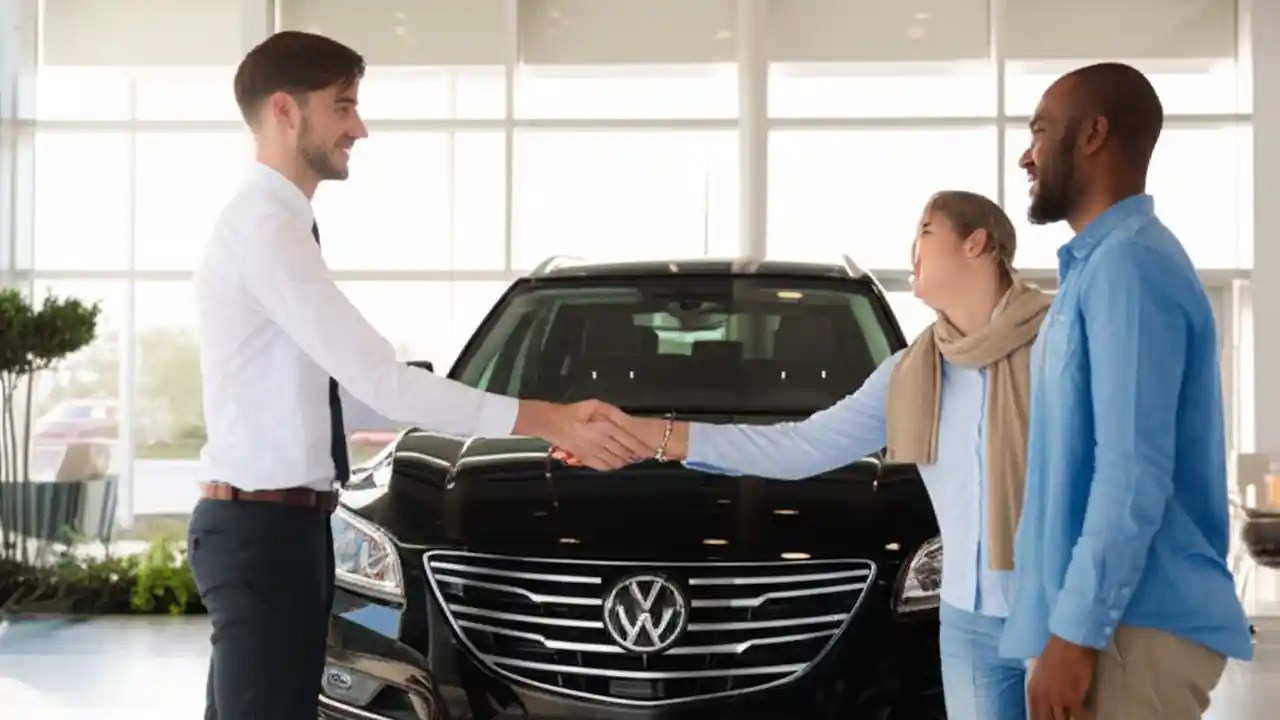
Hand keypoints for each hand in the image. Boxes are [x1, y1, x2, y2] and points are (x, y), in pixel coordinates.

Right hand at [528, 399, 649, 470]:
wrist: (553, 423)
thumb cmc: (575, 412)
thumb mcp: (596, 405)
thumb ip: (614, 413)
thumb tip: (629, 421)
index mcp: (605, 427)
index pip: (629, 440)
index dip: (641, 445)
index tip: (649, 448)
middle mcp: (601, 442)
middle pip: (626, 452)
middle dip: (637, 454)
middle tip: (645, 454)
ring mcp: (593, 452)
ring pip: (617, 461)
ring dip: (627, 460)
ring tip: (634, 457)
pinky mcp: (586, 459)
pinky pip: (605, 466)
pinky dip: (614, 465)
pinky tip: (618, 462)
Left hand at [1028, 635, 1097, 719]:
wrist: (1069, 642)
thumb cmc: (1055, 653)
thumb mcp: (1040, 673)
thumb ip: (1042, 690)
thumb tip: (1047, 702)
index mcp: (1032, 692)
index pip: (1034, 717)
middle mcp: (1042, 699)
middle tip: (1063, 717)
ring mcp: (1057, 700)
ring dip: (1069, 718)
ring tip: (1073, 716)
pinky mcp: (1073, 699)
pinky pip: (1080, 716)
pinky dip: (1084, 717)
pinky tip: (1087, 715)